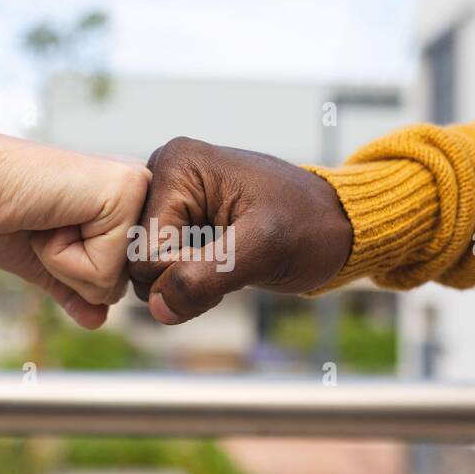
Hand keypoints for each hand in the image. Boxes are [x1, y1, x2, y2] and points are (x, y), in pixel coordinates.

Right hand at [0, 82, 148, 328]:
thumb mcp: (42, 260)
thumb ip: (74, 289)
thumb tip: (99, 320)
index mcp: (121, 207)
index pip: (114, 283)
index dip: (67, 272)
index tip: (42, 230)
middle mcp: (138, 194)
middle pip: (119, 285)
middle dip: (68, 270)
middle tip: (41, 224)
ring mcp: (136, 190)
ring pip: (112, 281)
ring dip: (64, 262)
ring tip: (44, 218)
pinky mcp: (126, 191)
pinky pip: (103, 270)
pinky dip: (62, 256)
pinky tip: (48, 215)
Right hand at [127, 136, 352, 323]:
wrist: (336, 225)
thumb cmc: (309, 227)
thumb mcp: (263, 249)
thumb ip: (206, 276)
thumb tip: (158, 307)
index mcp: (176, 166)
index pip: (143, 250)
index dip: (183, 273)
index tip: (231, 260)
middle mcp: (163, 177)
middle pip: (138, 262)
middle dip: (184, 279)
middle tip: (232, 265)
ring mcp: (168, 202)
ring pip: (148, 274)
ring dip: (189, 283)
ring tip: (231, 263)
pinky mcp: (178, 224)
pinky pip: (162, 272)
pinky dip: (192, 282)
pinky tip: (224, 266)